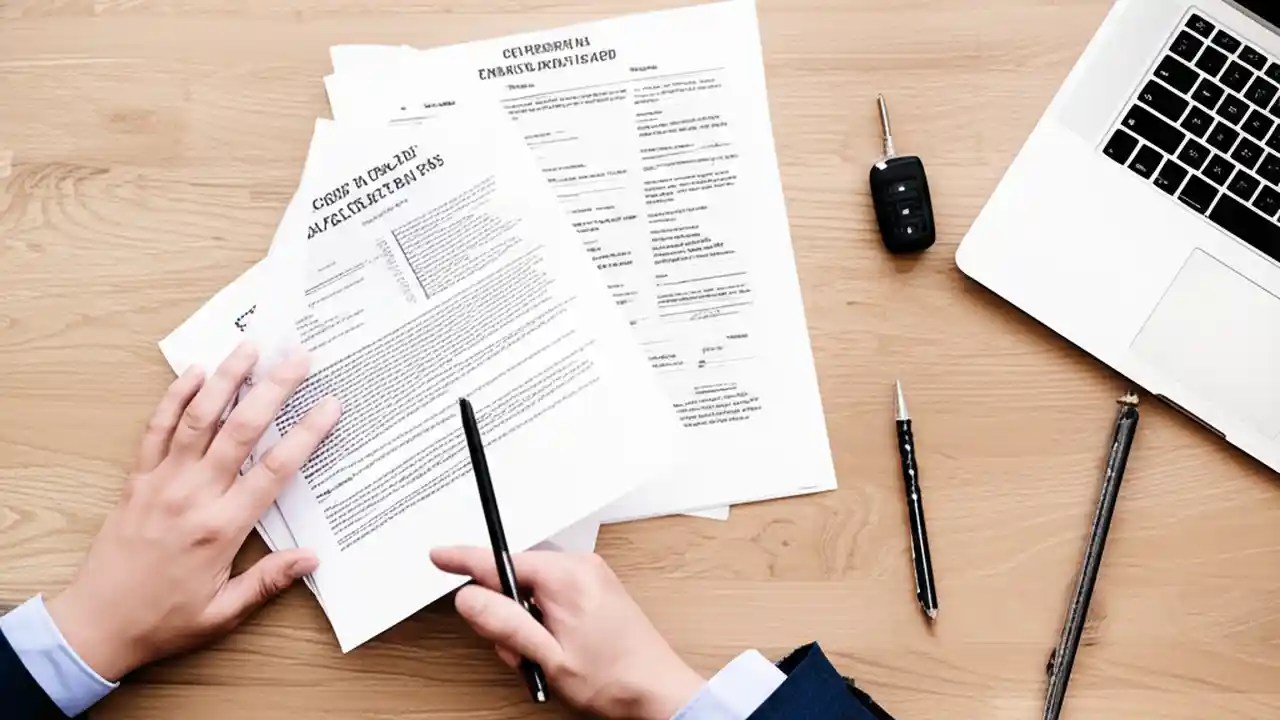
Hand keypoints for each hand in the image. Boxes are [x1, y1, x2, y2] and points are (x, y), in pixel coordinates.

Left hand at [47, 343, 340, 680]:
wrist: (96, 624)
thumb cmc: (163, 620)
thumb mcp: (223, 612)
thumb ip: (268, 581)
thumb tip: (312, 558)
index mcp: (221, 528)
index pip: (274, 470)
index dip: (306, 434)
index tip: (329, 406)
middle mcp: (193, 496)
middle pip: (241, 430)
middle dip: (272, 388)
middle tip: (297, 357)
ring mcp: (162, 482)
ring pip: (199, 419)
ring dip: (225, 379)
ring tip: (248, 347)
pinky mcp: (137, 480)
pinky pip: (157, 429)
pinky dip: (175, 398)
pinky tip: (193, 373)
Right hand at [431, 547, 703, 719]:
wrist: (657, 690)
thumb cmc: (613, 678)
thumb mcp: (548, 656)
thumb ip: (504, 623)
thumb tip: (468, 598)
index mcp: (566, 577)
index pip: (500, 560)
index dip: (464, 561)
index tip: (439, 557)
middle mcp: (580, 567)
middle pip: (515, 578)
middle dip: (506, 616)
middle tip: (518, 651)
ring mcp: (590, 576)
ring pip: (532, 591)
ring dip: (525, 624)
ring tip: (543, 656)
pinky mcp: (596, 588)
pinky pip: (553, 594)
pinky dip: (543, 619)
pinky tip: (554, 648)